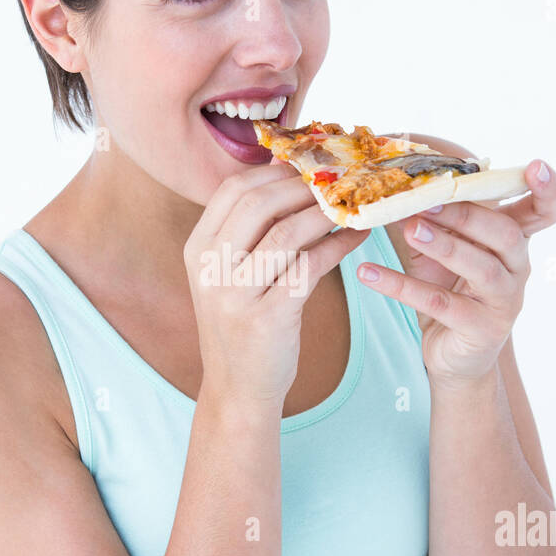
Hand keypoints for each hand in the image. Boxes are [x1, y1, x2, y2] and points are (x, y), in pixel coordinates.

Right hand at [185, 162, 369, 409]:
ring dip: (326, 214)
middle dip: (302, 187)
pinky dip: (339, 246)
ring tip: (353, 205)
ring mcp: (235, 295)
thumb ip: (250, 230)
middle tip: (338, 182)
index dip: (273, 171)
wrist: (238, 389)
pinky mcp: (267, 318)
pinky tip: (358, 238)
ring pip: (288, 233)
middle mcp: (210, 269)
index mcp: (197, 249)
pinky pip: (310, 268)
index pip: (233, 189)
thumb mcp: (230, 274)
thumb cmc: (242, 324)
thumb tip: (288, 172)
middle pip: (258, 203)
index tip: (308, 166)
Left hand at [356, 159, 555, 389]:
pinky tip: (369, 274)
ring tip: (410, 229)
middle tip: (426, 202)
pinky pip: (439, 303)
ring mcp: (504, 301)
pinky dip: (401, 286)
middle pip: (505, 234)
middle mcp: (518, 269)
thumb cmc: (450, 291)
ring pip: (481, 267)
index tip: (537, 166)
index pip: (545, 212)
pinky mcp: (481, 330)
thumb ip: (431, 218)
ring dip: (444, 245)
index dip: (549, 189)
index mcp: (514, 241)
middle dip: (467, 214)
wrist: (451, 356)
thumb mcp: (442, 250)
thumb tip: (394, 183)